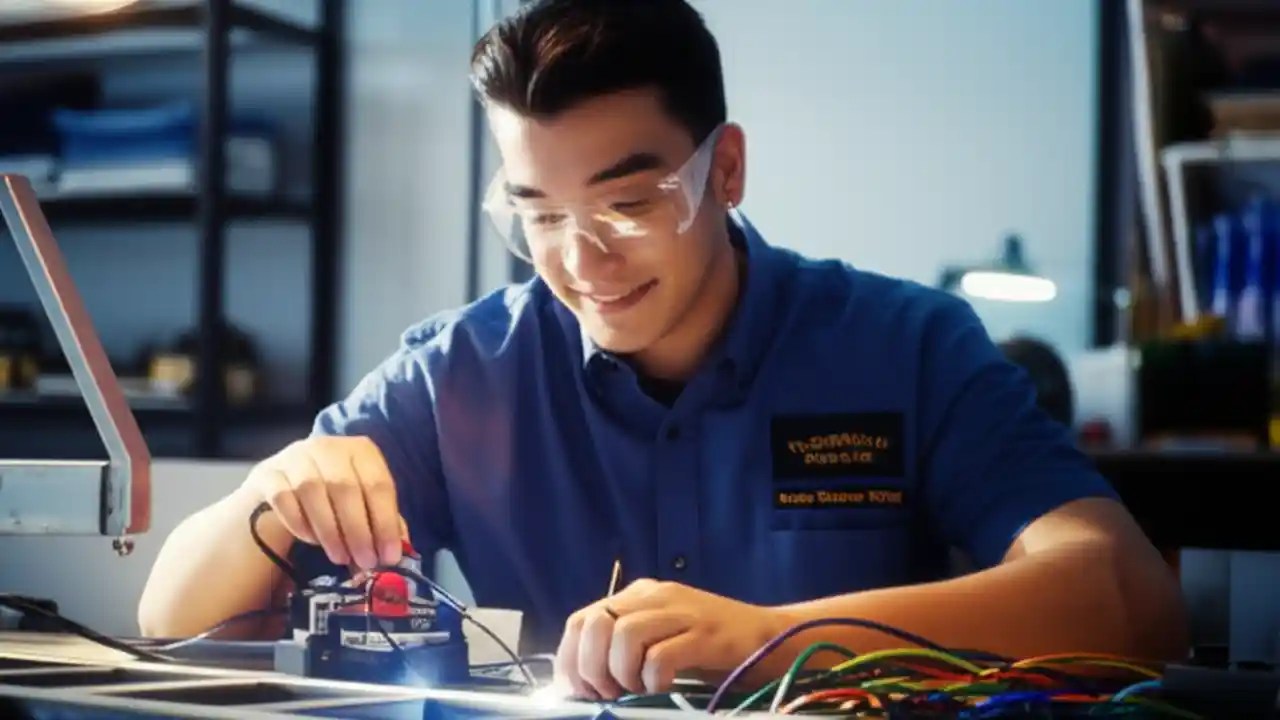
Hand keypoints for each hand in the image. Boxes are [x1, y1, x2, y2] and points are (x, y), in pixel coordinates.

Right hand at [243, 436, 406, 570]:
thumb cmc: (333, 497)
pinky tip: (312, 541)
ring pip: (313, 491)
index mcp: (359, 450)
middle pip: (346, 488)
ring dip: (330, 531)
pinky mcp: (268, 473)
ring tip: (341, 558)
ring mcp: (294, 457)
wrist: (283, 486)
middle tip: (365, 562)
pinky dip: (300, 523)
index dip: (386, 523)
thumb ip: (383, 521)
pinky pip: (283, 499)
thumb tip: (400, 549)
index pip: (378, 484)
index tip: (390, 556)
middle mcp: (327, 446)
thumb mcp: (363, 503)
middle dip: (359, 531)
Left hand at [554, 579, 789, 699]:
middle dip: (591, 668)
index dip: (570, 659)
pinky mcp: (704, 635)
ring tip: (635, 690)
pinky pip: (660, 657)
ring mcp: (680, 613)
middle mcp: (654, 597)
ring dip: (620, 673)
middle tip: (609, 693)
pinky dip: (651, 679)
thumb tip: (582, 681)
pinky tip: (661, 687)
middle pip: (595, 625)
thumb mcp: (660, 638)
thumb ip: (624, 648)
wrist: (770, 637)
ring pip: (623, 636)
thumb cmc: (710, 647)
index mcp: (638, 596)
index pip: (581, 620)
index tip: (579, 691)